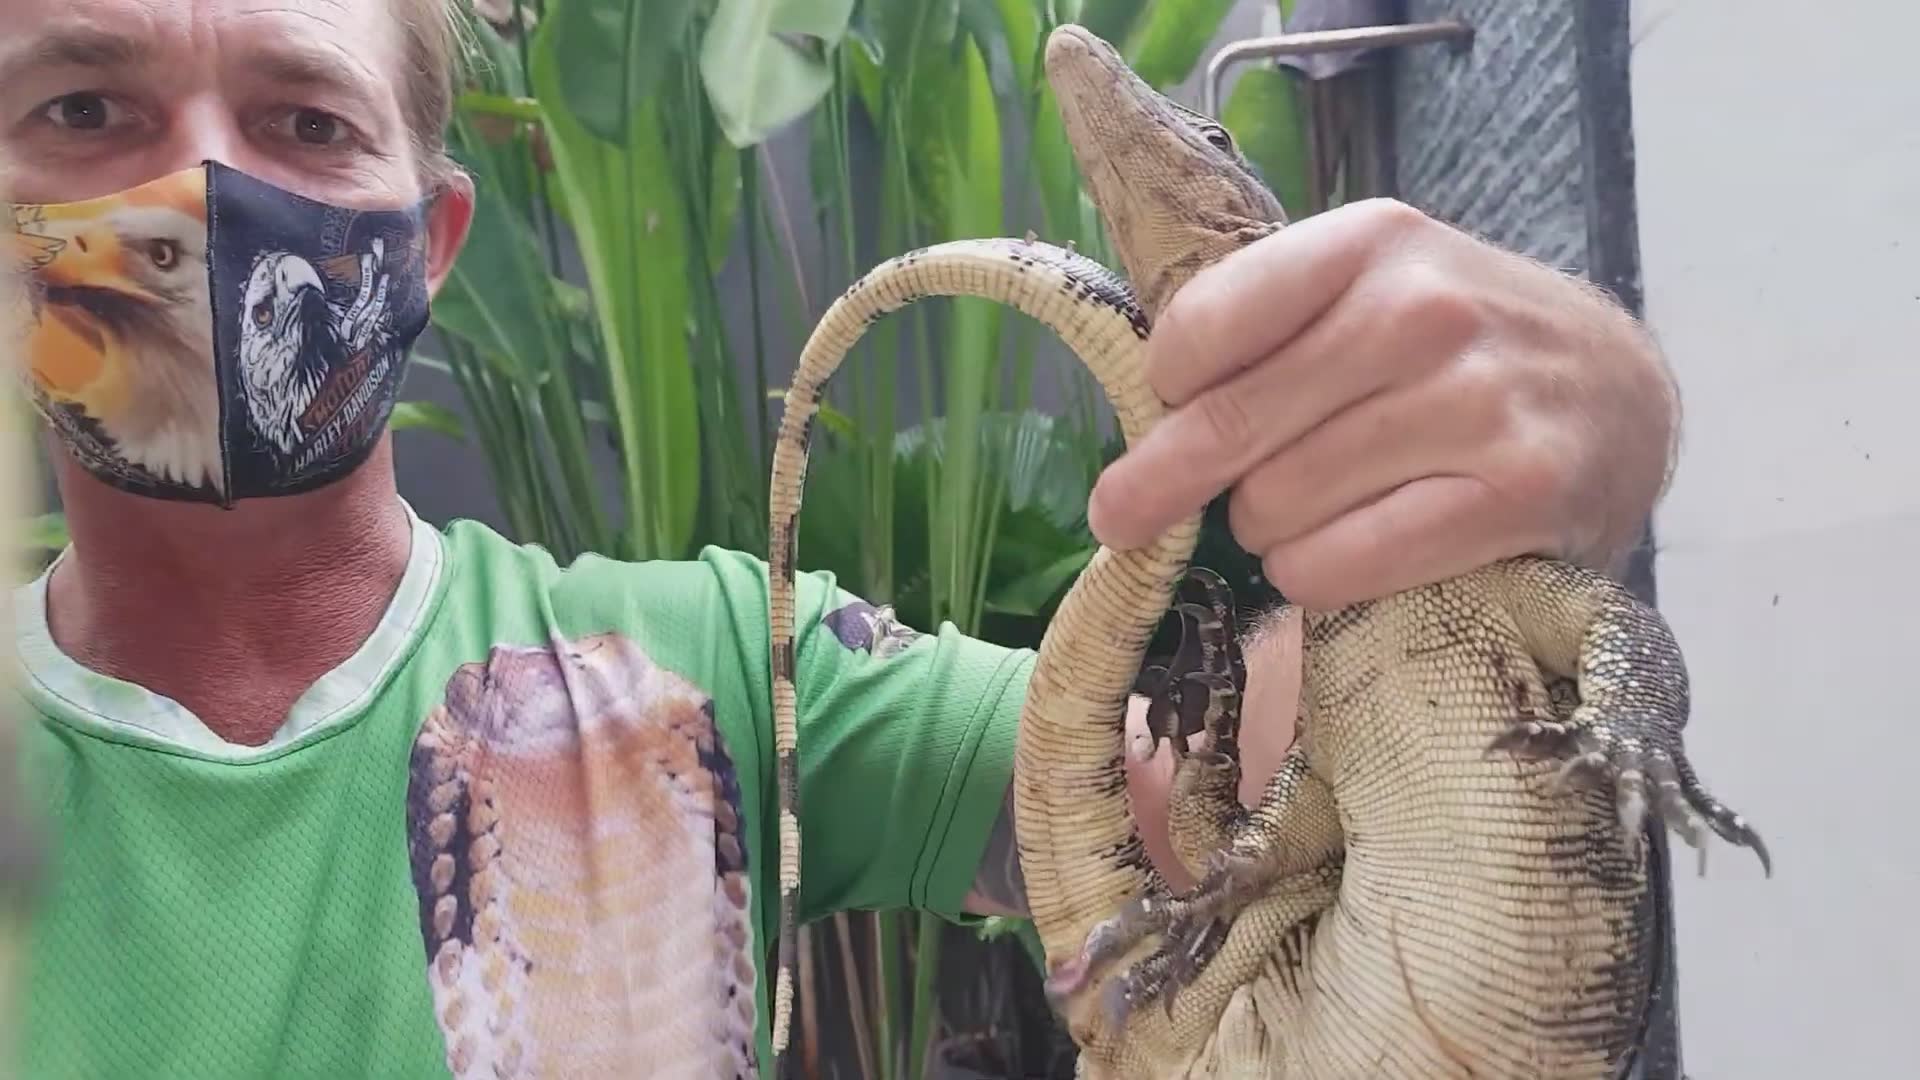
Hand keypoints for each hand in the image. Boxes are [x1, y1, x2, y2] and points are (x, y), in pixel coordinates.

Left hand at [1085, 198, 1678, 610]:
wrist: (1620, 396)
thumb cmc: (1459, 349)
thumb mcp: (1375, 289)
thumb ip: (1269, 328)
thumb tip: (1141, 419)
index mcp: (1372, 241)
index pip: (1203, 327)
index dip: (1164, 386)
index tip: (1165, 408)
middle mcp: (1424, 311)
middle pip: (1227, 426)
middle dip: (1164, 483)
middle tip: (1123, 513)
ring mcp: (1477, 404)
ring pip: (1277, 505)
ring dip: (1263, 528)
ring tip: (1303, 513)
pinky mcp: (1517, 496)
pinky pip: (1344, 565)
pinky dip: (1314, 576)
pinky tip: (1331, 558)